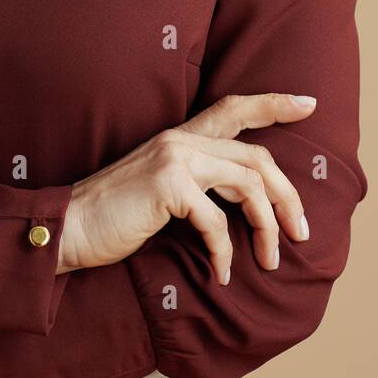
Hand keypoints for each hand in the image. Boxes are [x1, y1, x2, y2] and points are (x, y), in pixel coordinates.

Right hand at [57, 92, 316, 285]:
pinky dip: (225, 251)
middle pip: (256, 156)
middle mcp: (181, 139)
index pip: (234, 108)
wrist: (68, 227)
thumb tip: (245, 206)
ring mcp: (175, 158)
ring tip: (269, 260)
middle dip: (287, 195)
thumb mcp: (162, 192)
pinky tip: (222, 273)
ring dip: (266, 227)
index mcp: (181, 137)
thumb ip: (198, 186)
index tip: (309, 104)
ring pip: (247, 185)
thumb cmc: (114, 217)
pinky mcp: (168, 185)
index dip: (274, 104)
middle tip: (301, 232)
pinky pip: (216, 222)